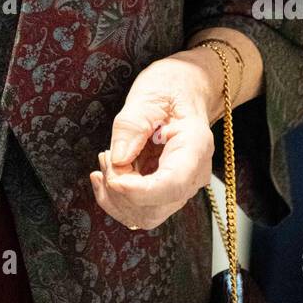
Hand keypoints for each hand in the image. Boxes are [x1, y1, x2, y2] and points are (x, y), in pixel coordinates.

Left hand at [89, 54, 214, 230]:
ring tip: (107, 159)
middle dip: (120, 191)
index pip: (171, 186)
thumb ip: (131, 126)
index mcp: (195, 147)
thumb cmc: (171, 87)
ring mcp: (180, 186)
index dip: (138, 191)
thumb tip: (118, 159)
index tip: (112, 177)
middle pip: (154, 209)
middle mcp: (192, 174)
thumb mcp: (149, 95)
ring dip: (115, 196)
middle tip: (106, 156)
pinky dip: (116, 197)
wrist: (184, 89)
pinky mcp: (165, 189)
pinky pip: (140, 208)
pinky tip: (106, 172)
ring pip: (145, 215)